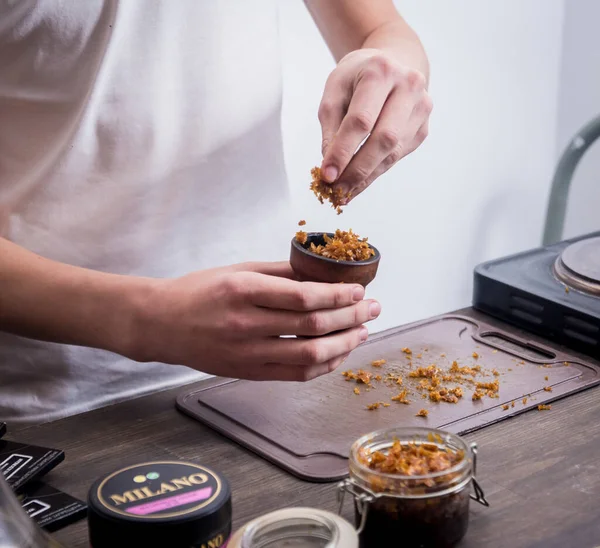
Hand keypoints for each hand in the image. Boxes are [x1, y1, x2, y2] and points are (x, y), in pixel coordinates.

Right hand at [132, 262, 380, 381]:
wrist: (161, 323)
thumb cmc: (198, 291)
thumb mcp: (236, 269)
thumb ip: (279, 271)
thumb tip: (319, 272)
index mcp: (243, 291)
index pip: (304, 297)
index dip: (338, 295)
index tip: (358, 290)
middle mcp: (247, 324)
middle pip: (313, 326)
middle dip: (351, 317)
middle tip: (372, 308)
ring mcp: (247, 354)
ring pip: (309, 356)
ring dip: (343, 344)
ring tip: (362, 332)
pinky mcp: (247, 373)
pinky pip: (294, 375)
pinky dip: (322, 366)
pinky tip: (338, 354)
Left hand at [318, 48, 431, 201]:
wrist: (392, 63)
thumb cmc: (358, 77)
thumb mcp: (335, 89)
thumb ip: (330, 126)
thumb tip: (331, 167)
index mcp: (380, 71)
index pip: (361, 120)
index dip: (343, 151)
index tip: (327, 175)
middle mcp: (408, 87)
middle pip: (383, 139)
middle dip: (357, 169)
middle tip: (337, 190)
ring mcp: (421, 107)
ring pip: (393, 152)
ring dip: (367, 176)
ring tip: (345, 192)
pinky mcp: (423, 127)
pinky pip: (398, 156)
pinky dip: (376, 171)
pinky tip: (359, 182)